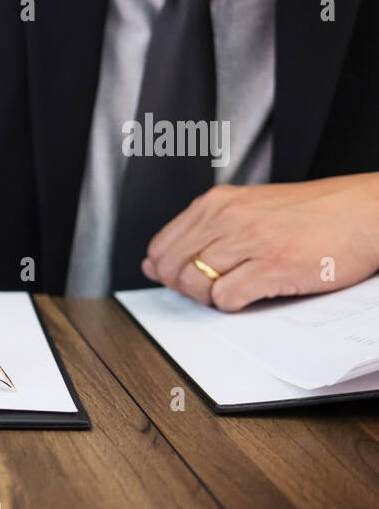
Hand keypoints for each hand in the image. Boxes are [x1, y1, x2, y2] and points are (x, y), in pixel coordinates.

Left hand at [141, 172, 378, 310]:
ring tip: (241, 287)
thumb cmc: (313, 214)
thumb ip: (199, 233)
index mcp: (216, 202)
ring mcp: (250, 241)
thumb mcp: (246, 210)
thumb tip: (152, 263)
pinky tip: (257, 293)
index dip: (168, 272)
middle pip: (172, 269)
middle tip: (216, 288)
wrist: (368, 212)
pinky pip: (226, 299)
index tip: (188, 278)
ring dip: (212, 298)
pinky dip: (235, 306)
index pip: (160, 247)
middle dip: (186, 288)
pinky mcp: (273, 265)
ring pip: (195, 285)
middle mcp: (227, 217)